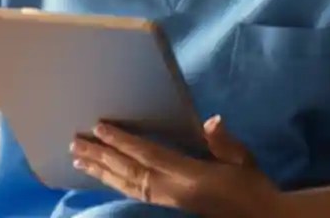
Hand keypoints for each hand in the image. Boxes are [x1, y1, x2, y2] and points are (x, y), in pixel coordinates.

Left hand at [69, 116, 281, 217]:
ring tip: (78, 160)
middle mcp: (173, 191)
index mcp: (190, 177)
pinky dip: (114, 184)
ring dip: (101, 171)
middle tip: (75, 143)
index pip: (149, 156)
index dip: (123, 142)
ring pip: (126, 185)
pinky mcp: (168, 208)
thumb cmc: (253, 188)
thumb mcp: (243, 161)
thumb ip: (224, 143)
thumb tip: (212, 121)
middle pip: (129, 172)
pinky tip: (102, 176)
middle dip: (101, 157)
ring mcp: (168, 202)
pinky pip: (133, 194)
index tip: (99, 128)